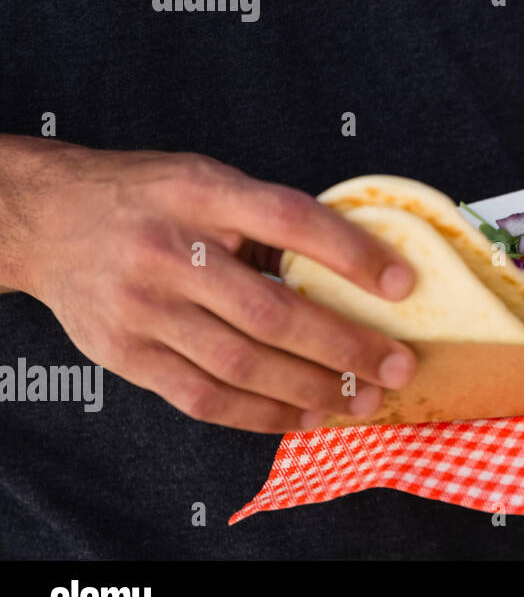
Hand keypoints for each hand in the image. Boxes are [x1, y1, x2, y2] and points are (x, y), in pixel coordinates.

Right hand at [11, 141, 419, 432]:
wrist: (47, 220)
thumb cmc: (147, 198)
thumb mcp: (206, 180)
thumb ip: (266, 217)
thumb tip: (353, 262)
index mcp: (200, 193)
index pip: (288, 220)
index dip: (351, 254)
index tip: (403, 283)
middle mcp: (169, 251)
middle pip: (272, 311)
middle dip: (345, 347)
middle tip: (398, 366)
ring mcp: (144, 307)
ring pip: (242, 364)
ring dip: (312, 390)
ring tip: (362, 400)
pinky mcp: (126, 354)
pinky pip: (203, 397)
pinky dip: (261, 414)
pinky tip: (304, 416)